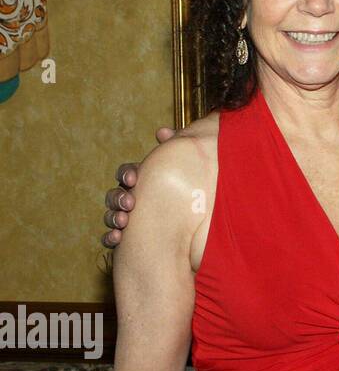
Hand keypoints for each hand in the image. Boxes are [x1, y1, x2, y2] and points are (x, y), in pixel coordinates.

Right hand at [101, 126, 176, 247]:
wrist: (197, 224)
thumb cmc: (185, 190)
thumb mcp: (183, 168)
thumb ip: (174, 148)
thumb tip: (162, 132)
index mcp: (141, 181)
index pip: (126, 174)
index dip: (126, 174)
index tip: (133, 179)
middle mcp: (130, 199)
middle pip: (115, 195)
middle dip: (119, 198)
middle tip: (130, 203)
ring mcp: (126, 218)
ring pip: (111, 216)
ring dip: (113, 217)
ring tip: (123, 221)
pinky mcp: (128, 238)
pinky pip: (111, 238)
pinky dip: (110, 237)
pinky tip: (117, 238)